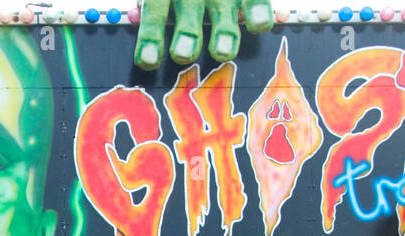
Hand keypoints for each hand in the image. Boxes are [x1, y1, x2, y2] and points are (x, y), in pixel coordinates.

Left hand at [134, 0, 272, 69]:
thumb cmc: (174, 5)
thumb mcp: (159, 5)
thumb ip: (155, 25)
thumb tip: (144, 58)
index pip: (155, 11)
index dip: (151, 35)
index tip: (149, 62)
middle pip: (190, 9)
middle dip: (186, 33)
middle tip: (183, 55)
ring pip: (223, 8)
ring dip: (222, 31)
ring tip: (221, 52)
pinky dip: (258, 10)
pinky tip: (259, 27)